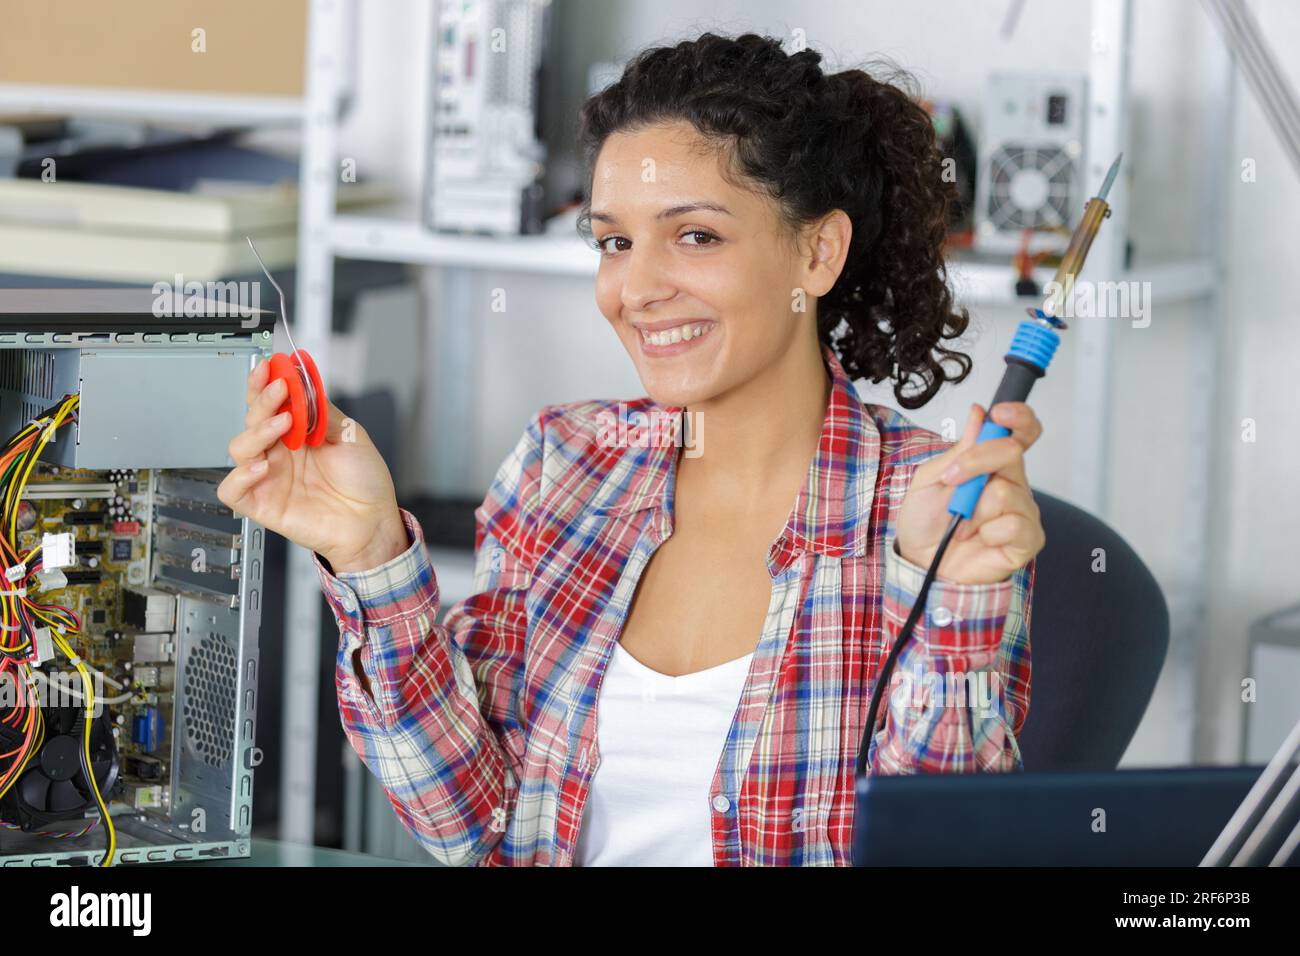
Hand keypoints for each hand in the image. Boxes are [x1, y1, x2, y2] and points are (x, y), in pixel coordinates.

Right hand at [216, 359, 408, 572]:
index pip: (270, 404)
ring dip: (256, 431)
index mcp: (297, 434)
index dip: (264, 384)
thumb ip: (322, 411)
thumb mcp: (350, 435)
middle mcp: (280, 453)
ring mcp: (270, 477)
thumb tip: (303, 385)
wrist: (372, 522)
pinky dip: (239, 476)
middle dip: (262, 400)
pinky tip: (261, 467)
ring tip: (281, 425)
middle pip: (251, 420)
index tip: (271, 366)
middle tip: (280, 388)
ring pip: (239, 448)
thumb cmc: (364, 484)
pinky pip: (232, 489)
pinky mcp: (262, 503)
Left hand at [894, 401, 1045, 584]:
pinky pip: (1013, 524)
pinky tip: (977, 539)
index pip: (1021, 431)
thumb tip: (979, 412)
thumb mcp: (931, 479)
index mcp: (993, 463)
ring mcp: (1023, 511)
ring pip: (1004, 492)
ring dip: (972, 510)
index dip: (1019, 417)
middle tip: (951, 481)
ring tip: (960, 524)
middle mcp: (1013, 482)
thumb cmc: (926, 522)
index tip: (999, 413)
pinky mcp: (1027, 539)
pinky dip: (986, 532)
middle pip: (1011, 452)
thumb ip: (959, 449)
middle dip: (974, 463)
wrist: (920, 562)